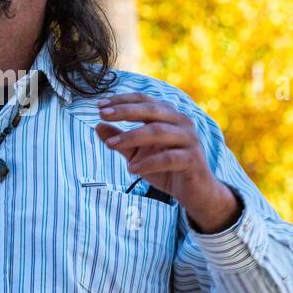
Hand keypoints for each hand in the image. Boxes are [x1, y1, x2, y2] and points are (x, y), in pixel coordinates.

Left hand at [94, 93, 240, 232]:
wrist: (194, 192)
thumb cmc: (166, 168)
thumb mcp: (138, 154)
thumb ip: (121, 140)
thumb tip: (98, 126)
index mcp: (168, 115)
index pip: (144, 100)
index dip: (122, 100)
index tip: (99, 105)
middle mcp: (181, 122)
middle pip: (151, 110)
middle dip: (125, 111)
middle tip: (103, 115)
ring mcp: (189, 139)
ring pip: (158, 131)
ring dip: (132, 136)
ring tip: (111, 145)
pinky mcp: (193, 159)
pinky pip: (168, 158)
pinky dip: (148, 162)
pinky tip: (132, 169)